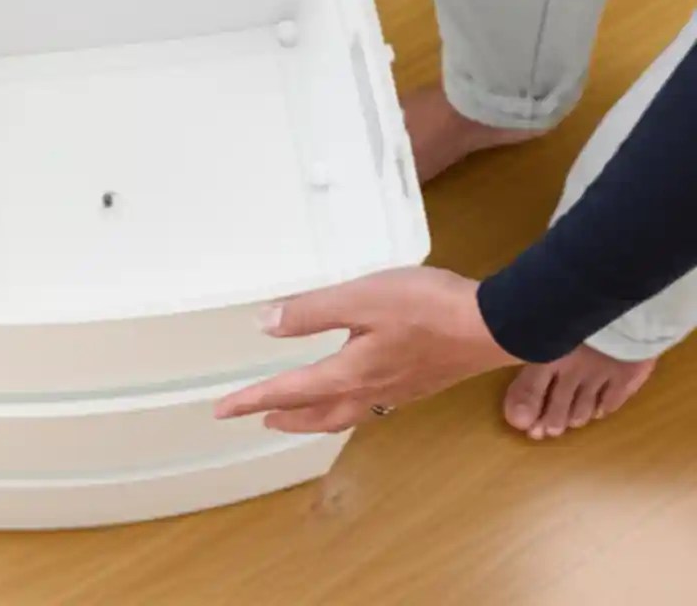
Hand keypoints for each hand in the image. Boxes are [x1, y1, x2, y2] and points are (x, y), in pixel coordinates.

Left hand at [214, 267, 516, 432]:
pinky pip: (367, 406)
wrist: (496, 325)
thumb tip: (265, 326)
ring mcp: (396, 391)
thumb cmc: (427, 308)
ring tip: (295, 415)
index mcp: (347, 373)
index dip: (251, 400)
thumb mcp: (360, 298)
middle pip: (314, 414)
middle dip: (282, 417)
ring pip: (342, 415)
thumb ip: (311, 312)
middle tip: (257, 419)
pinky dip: (344, 408)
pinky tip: (353, 394)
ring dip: (312, 418)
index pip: (287, 392)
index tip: (222, 411)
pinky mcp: (418, 384)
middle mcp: (368, 391)